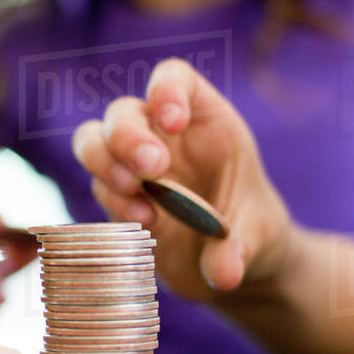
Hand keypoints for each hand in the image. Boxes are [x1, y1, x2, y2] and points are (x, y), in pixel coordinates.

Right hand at [72, 59, 292, 300]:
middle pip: (123, 111)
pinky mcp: (119, 199)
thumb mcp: (259, 238)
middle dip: (127, 136)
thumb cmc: (252, 232)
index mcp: (204, 121)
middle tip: (152, 168)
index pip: (175, 79)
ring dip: (104, 161)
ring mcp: (135, 166)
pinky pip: (100, 187)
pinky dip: (113, 201)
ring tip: (135, 192)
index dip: (166, 89)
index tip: (173, 121)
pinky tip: (143, 222)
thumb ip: (240, 249)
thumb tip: (223, 274)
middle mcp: (162, 136)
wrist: (232, 265)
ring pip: (94, 140)